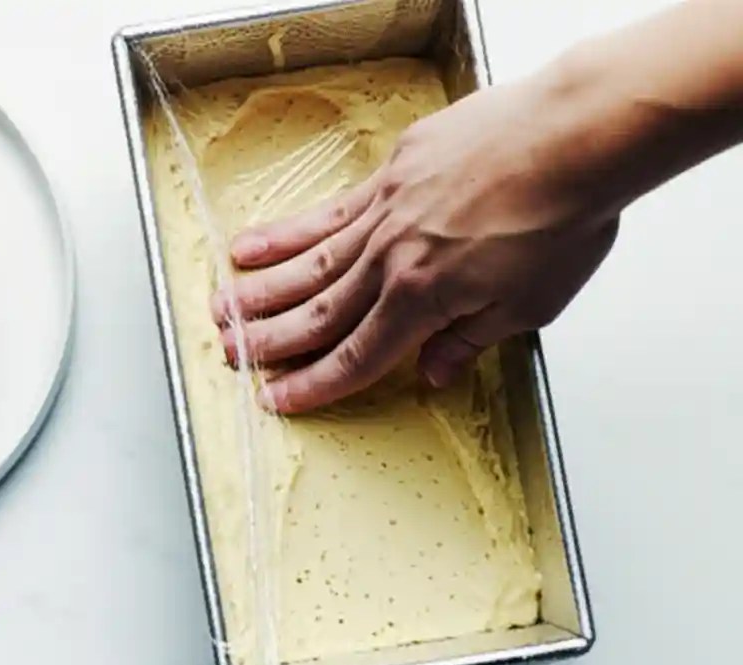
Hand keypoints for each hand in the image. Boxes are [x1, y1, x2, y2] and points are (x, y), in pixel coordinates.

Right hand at [210, 76, 619, 413]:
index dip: (313, 385)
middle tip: (231, 357)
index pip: (355, 357)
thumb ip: (473, 340)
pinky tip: (252, 244)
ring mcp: (383, 214)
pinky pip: (326, 214)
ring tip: (221, 309)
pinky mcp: (388, 175)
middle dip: (270, 342)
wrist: (574, 134)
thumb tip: (435, 371)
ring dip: (261, 291)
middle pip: (316, 313)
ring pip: (308, 264)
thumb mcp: (532, 303)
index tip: (278, 400)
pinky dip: (286, 233)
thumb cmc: (565, 216)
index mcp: (423, 301)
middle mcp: (389, 261)